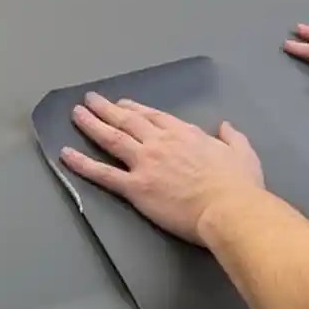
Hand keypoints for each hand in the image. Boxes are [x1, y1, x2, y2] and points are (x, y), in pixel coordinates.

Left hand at [61, 93, 264, 245]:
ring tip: (76, 115)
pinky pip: (103, 174)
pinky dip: (82, 163)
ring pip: (111, 138)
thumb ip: (232, 137)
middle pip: (127, 120)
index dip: (135, 109)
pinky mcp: (135, 187)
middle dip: (107, 108)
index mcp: (184, 133)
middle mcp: (160, 142)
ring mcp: (145, 163)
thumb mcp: (243, 153)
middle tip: (89, 100)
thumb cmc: (238, 185)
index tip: (123, 104)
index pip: (153, 116)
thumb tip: (225, 126)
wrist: (229, 208)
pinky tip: (65, 155)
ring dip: (91, 124)